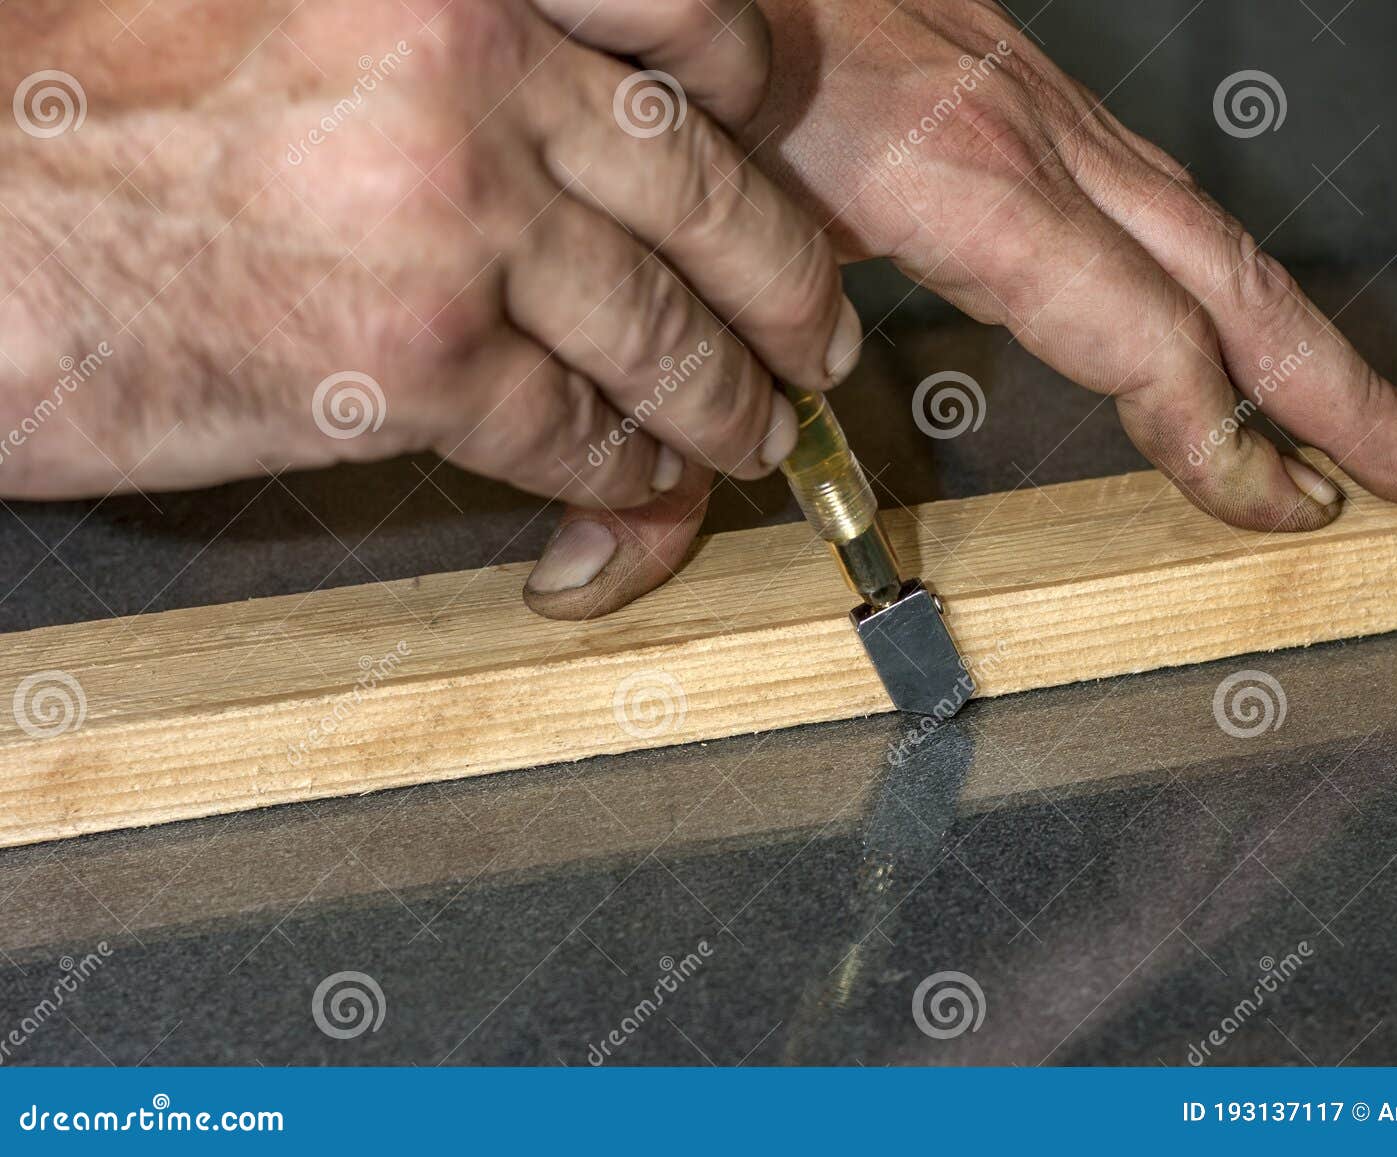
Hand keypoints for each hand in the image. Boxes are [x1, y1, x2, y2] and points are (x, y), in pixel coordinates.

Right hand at [0, 0, 856, 572]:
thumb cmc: (77, 106)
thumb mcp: (283, 3)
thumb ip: (429, 44)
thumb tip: (557, 116)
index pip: (685, 11)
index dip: (749, 104)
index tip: (761, 157)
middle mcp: (470, 61)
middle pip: (707, 189)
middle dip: (787, 287)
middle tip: (818, 343)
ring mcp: (453, 215)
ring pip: (664, 328)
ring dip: (724, 404)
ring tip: (745, 440)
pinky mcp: (415, 363)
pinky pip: (578, 428)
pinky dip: (622, 476)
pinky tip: (629, 490)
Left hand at [522, 0, 1396, 619]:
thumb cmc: (663, 55)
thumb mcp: (670, 234)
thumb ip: (674, 392)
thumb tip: (628, 547)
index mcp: (952, 167)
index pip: (1135, 326)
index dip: (1213, 430)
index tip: (1271, 507)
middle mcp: (1018, 122)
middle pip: (1221, 270)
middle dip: (1334, 384)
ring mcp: (1023, 92)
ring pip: (1200, 224)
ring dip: (1295, 331)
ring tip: (1363, 421)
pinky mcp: (1005, 81)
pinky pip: (1143, 191)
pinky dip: (1208, 274)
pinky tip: (1224, 330)